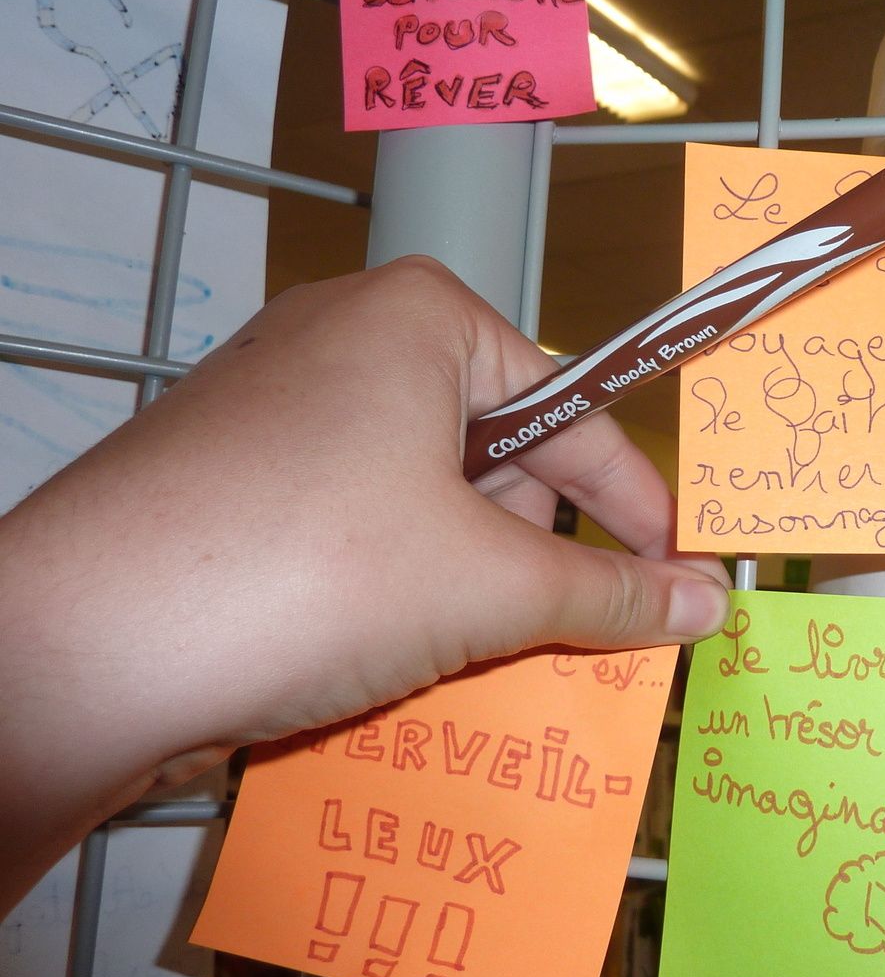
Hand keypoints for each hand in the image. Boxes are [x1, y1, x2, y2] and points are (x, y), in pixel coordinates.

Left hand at [0, 256, 728, 911]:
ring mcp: (279, 408)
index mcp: (423, 317)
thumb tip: (710, 605)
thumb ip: (613, 594)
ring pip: (426, 500)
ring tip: (464, 658)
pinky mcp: (233, 480)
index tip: (684, 582)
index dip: (640, 508)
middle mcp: (348, 339)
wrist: (82, 649)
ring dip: (466, 587)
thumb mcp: (489, 586)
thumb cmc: (309, 574)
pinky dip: (396, 591)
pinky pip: (358, 525)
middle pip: (500, 454)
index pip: (579, 412)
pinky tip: (396, 657)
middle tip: (557, 636)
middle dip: (535, 556)